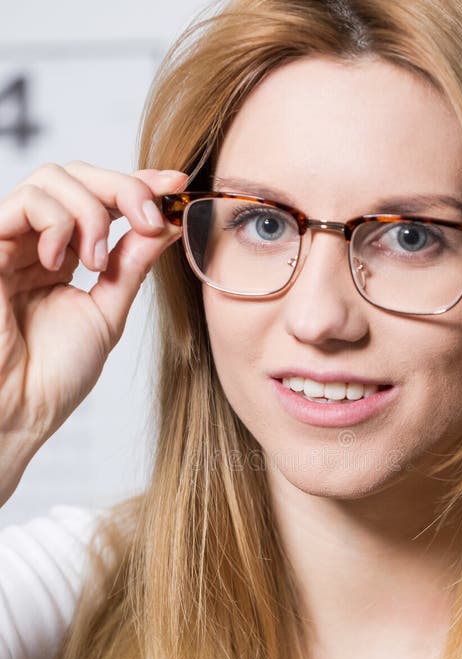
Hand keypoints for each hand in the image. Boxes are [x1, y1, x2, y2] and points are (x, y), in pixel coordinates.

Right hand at [0, 161, 185, 503]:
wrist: (18, 412)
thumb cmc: (52, 376)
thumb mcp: (107, 311)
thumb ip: (131, 265)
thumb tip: (168, 223)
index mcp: (64, 257)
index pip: (100, 199)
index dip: (138, 184)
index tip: (177, 185)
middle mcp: (36, 242)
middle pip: (77, 175)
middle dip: (123, 187)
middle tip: (151, 217)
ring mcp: (10, 241)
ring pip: (52, 178)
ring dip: (92, 210)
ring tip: (98, 261)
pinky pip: (26, 200)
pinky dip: (58, 221)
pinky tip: (63, 262)